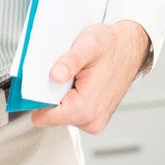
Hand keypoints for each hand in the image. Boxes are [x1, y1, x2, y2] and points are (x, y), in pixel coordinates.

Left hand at [31, 21, 150, 133]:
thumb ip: (70, 61)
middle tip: (59, 71)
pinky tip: (78, 79)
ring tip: (72, 74)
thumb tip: (54, 75)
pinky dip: (69, 94)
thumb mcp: (88, 44)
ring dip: (60, 93)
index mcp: (86, 107)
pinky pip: (71, 109)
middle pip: (52, 114)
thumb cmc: (111, 45)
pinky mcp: (94, 115)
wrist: (130, 47)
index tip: (34, 83)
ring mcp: (93, 120)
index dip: (36, 98)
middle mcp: (91, 120)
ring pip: (60, 111)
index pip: (45, 116)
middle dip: (50, 93)